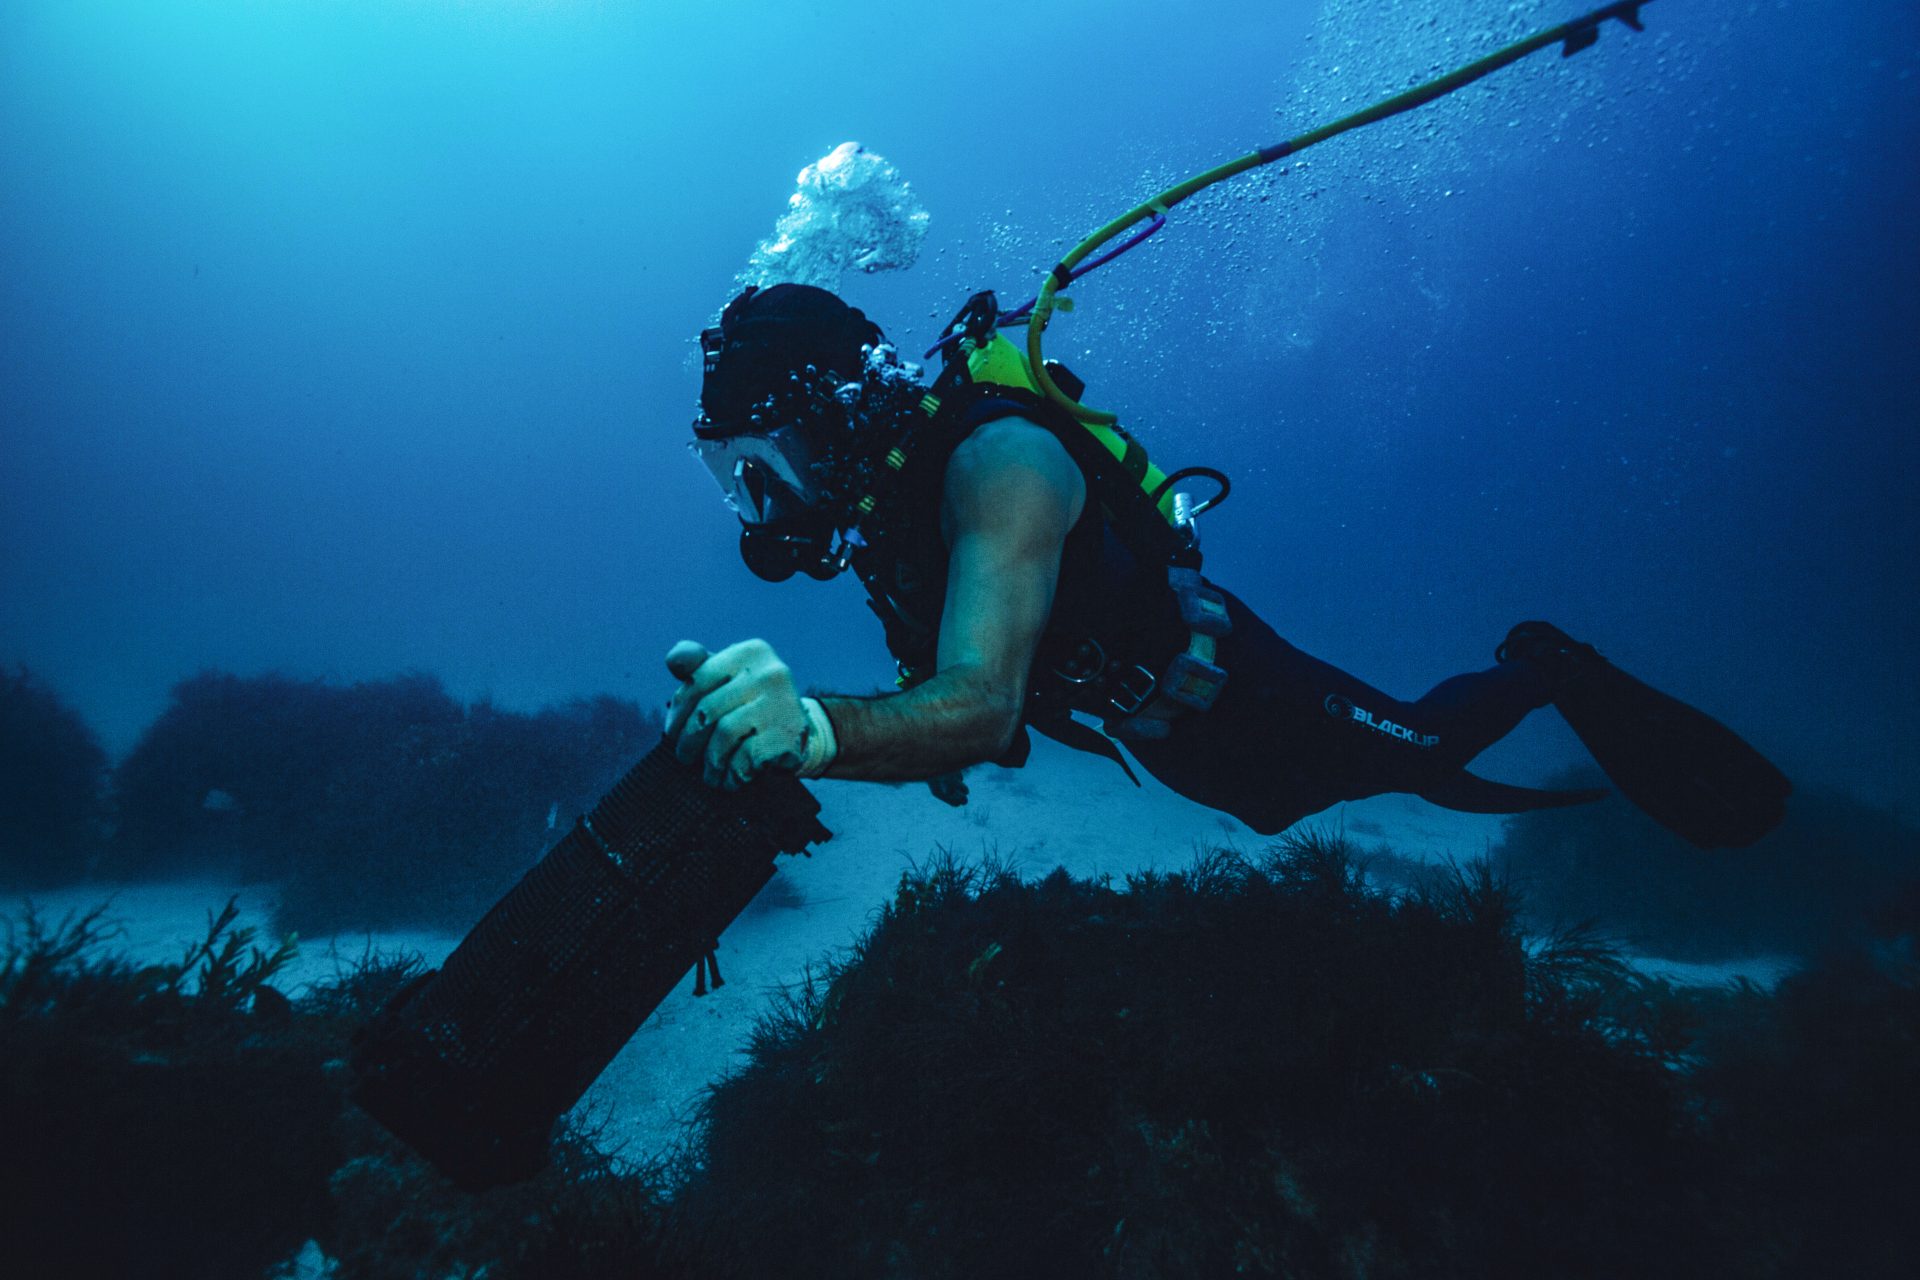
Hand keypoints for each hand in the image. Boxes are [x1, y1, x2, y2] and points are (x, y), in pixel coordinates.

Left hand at [665, 639, 810, 788]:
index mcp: (751, 652)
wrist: (796, 736)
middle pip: (709, 709)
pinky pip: (745, 757)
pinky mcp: (788, 734)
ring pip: (724, 734)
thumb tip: (673, 660)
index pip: (699, 679)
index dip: (679, 710)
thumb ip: (698, 667)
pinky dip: (731, 774)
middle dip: (689, 739)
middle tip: (684, 757)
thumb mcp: (727, 680)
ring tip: (708, 773)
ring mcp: (782, 701)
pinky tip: (729, 780)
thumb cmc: (749, 706)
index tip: (672, 732)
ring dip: (710, 761)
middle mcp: (770, 671)